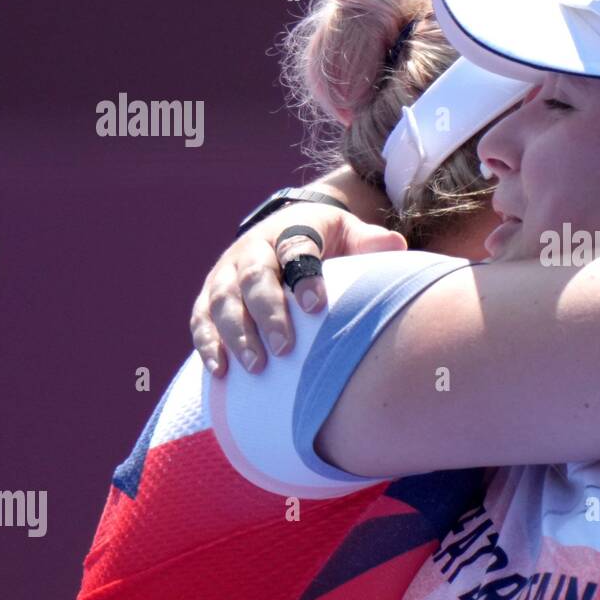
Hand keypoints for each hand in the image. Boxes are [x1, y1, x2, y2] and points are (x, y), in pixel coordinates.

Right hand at [190, 201, 405, 376]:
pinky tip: (220, 370)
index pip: (295, 249)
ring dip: (237, 334)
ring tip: (255, 366)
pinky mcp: (209, 296)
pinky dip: (208, 344)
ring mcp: (226, 273)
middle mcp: (252, 249)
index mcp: (289, 229)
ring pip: (223, 301)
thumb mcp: (349, 234)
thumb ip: (370, 242)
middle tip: (284, 348)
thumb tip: (397, 245)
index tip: (316, 306)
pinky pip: (202, 319)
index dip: (303, 276)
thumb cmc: (326, 242)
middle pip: (254, 278)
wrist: (284, 232)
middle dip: (268, 313)